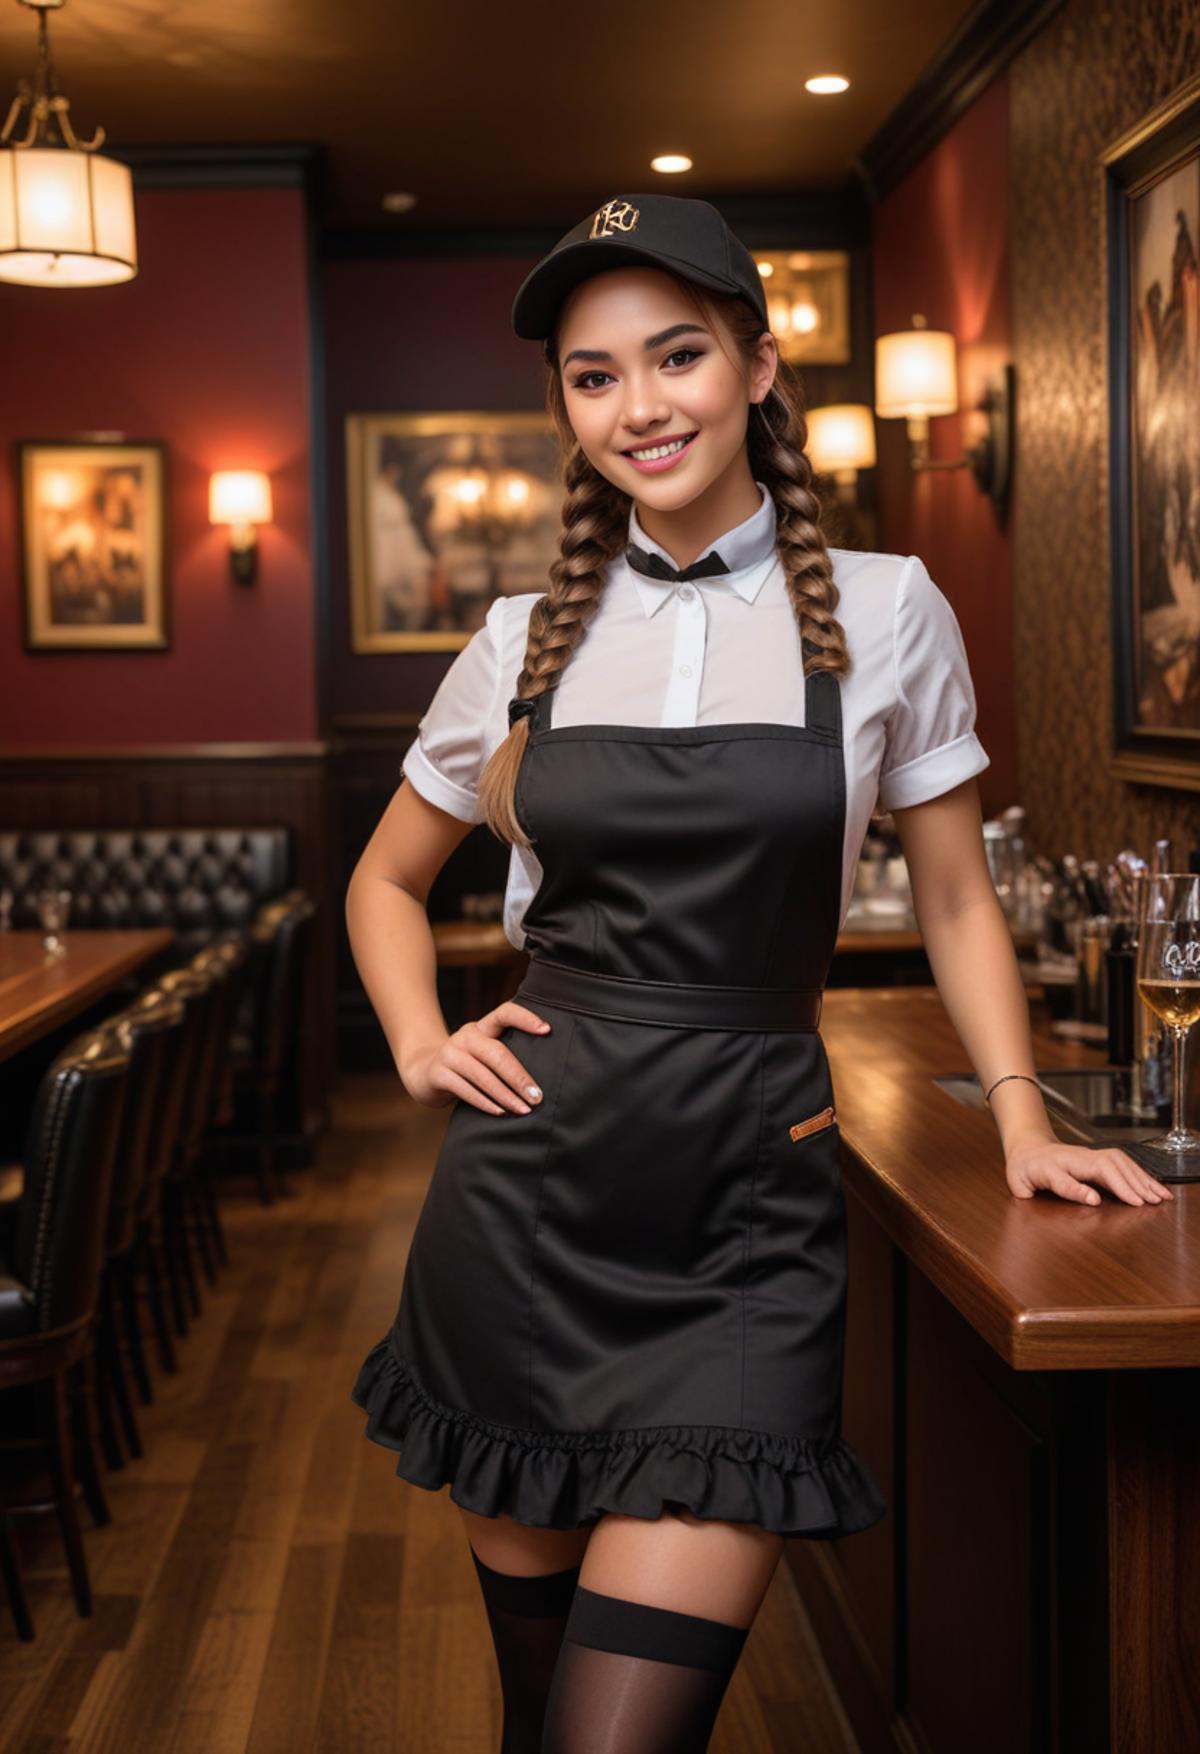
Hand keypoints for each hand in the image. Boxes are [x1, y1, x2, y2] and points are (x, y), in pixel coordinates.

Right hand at [401, 1001, 550, 1114]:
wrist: (423, 1073)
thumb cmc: (466, 1066)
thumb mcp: (483, 1054)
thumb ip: (504, 1056)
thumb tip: (541, 1080)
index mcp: (481, 1027)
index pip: (504, 1013)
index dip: (525, 1018)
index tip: (547, 1030)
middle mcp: (465, 1036)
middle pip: (497, 1053)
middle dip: (519, 1077)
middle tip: (538, 1097)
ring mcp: (449, 1054)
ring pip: (482, 1075)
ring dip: (505, 1095)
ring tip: (523, 1110)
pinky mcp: (438, 1074)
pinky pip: (465, 1090)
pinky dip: (485, 1103)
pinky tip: (500, 1113)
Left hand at [1005, 1135, 1175, 1205]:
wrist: (1029, 1147)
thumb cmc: (1024, 1170)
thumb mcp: (1019, 1183)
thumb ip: (1034, 1192)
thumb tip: (1083, 1199)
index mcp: (1049, 1168)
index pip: (1062, 1180)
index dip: (1077, 1190)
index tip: (1094, 1200)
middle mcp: (1073, 1158)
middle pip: (1103, 1166)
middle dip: (1126, 1184)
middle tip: (1145, 1203)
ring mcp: (1089, 1155)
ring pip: (1119, 1162)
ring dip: (1140, 1179)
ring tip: (1159, 1197)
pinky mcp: (1099, 1157)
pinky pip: (1124, 1163)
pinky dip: (1141, 1175)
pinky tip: (1154, 1187)